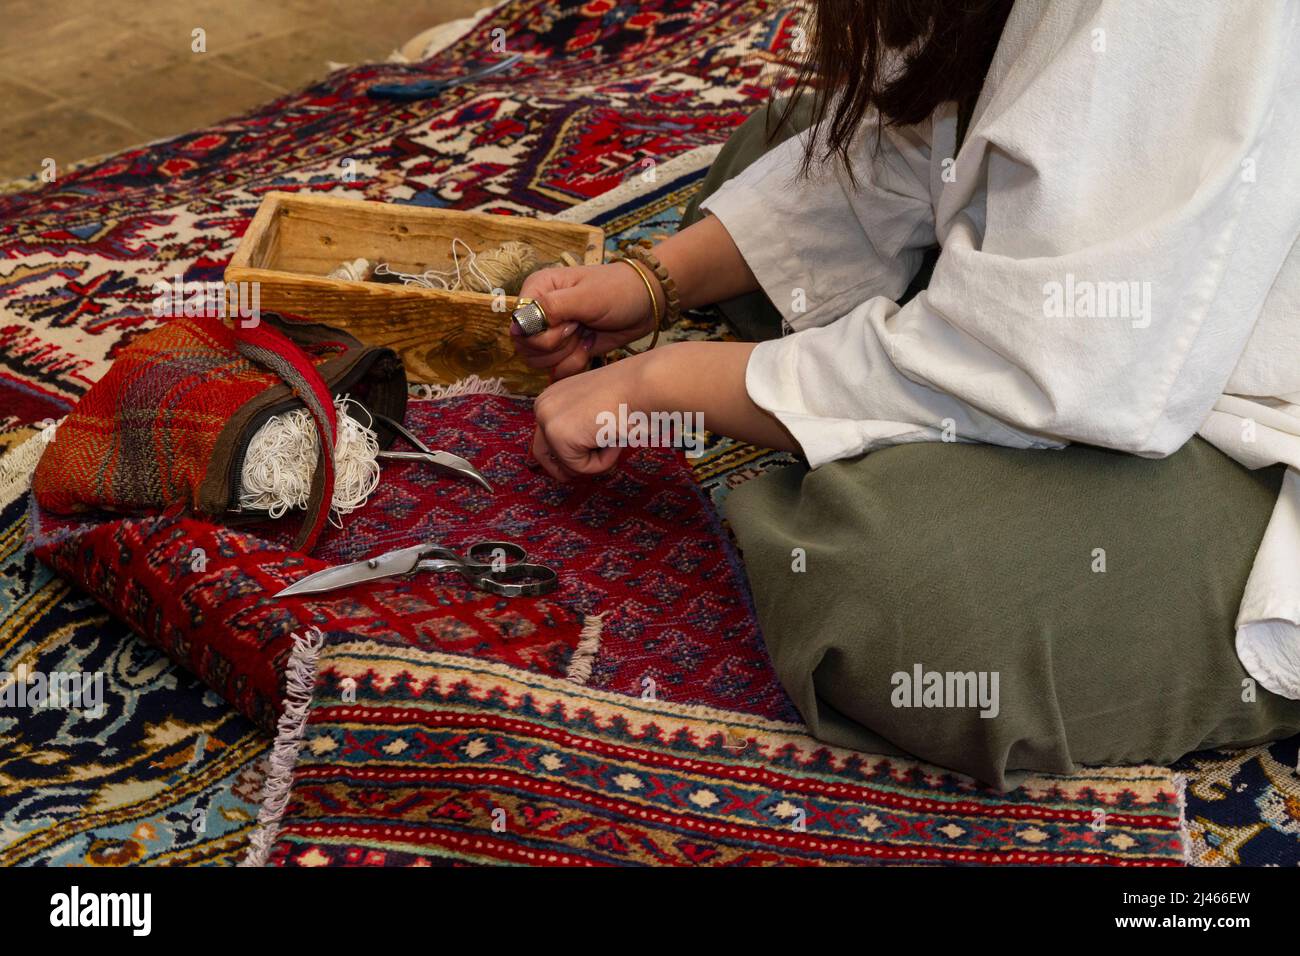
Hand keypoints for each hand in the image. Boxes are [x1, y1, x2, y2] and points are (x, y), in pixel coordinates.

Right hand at [511, 263, 657, 380]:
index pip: (519, 324)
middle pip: (525, 347)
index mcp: (537, 289)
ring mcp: (551, 332)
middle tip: (580, 329)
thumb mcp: (587, 296)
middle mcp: (539, 311)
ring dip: (566, 356)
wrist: (646, 304)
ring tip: (586, 337)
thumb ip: (551, 308)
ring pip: (539, 361)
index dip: (541, 333)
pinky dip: (573, 365)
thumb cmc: (618, 291)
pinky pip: (555, 370)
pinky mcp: (565, 349)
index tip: (570, 323)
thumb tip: (518, 325)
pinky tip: (589, 348)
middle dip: (556, 346)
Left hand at [531, 353, 654, 480]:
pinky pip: (580, 468)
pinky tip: (613, 439)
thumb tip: (571, 465)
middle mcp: (542, 406)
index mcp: (551, 397)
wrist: (642, 385)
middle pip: (544, 455)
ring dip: (595, 460)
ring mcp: (547, 421)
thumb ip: (581, 429)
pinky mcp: (558, 437)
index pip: (545, 438)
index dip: (565, 456)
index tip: (586, 459)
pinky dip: (603, 462)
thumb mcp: (596, 411)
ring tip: (613, 437)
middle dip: (569, 468)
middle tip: (592, 469)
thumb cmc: (630, 396)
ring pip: (566, 464)